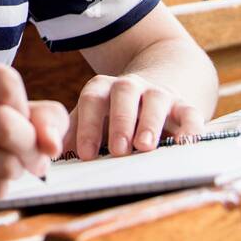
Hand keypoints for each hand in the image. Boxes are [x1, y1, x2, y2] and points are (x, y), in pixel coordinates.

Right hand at [0, 61, 68, 205]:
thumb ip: (32, 113)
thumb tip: (53, 142)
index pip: (3, 81)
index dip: (24, 103)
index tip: (20, 115)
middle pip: (6, 124)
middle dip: (30, 143)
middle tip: (29, 151)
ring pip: (4, 162)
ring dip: (16, 168)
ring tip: (2, 164)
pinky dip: (0, 187)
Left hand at [63, 73, 205, 159]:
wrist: (154, 90)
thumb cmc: (114, 113)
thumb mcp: (92, 118)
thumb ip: (74, 132)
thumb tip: (49, 155)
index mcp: (101, 88)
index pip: (91, 101)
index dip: (87, 126)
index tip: (85, 154)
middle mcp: (130, 86)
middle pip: (123, 94)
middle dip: (119, 121)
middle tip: (117, 149)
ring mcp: (158, 93)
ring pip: (156, 99)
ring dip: (150, 122)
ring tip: (145, 146)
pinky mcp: (185, 105)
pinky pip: (190, 113)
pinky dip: (190, 128)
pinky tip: (184, 145)